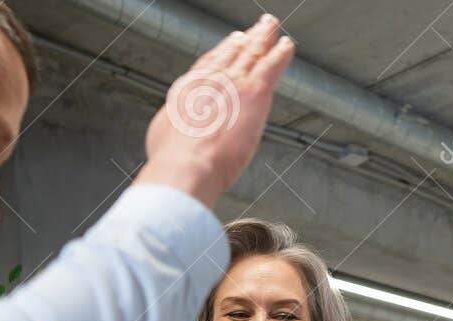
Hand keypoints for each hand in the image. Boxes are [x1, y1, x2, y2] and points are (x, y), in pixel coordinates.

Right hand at [137, 14, 295, 207]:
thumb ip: (178, 124)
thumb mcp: (165, 132)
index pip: (211, 62)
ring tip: (272, 27)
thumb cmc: (173, 156)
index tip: (233, 42)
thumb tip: (177, 128)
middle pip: (234, 52)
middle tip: (258, 27)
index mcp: (191, 87)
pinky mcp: (255, 91)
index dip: (224, 50)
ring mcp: (234, 82)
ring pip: (254, 52)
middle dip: (247, 38)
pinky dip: (280, 53)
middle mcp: (213, 79)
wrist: (186, 163)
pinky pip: (272, 65)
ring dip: (265, 36)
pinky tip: (287, 46)